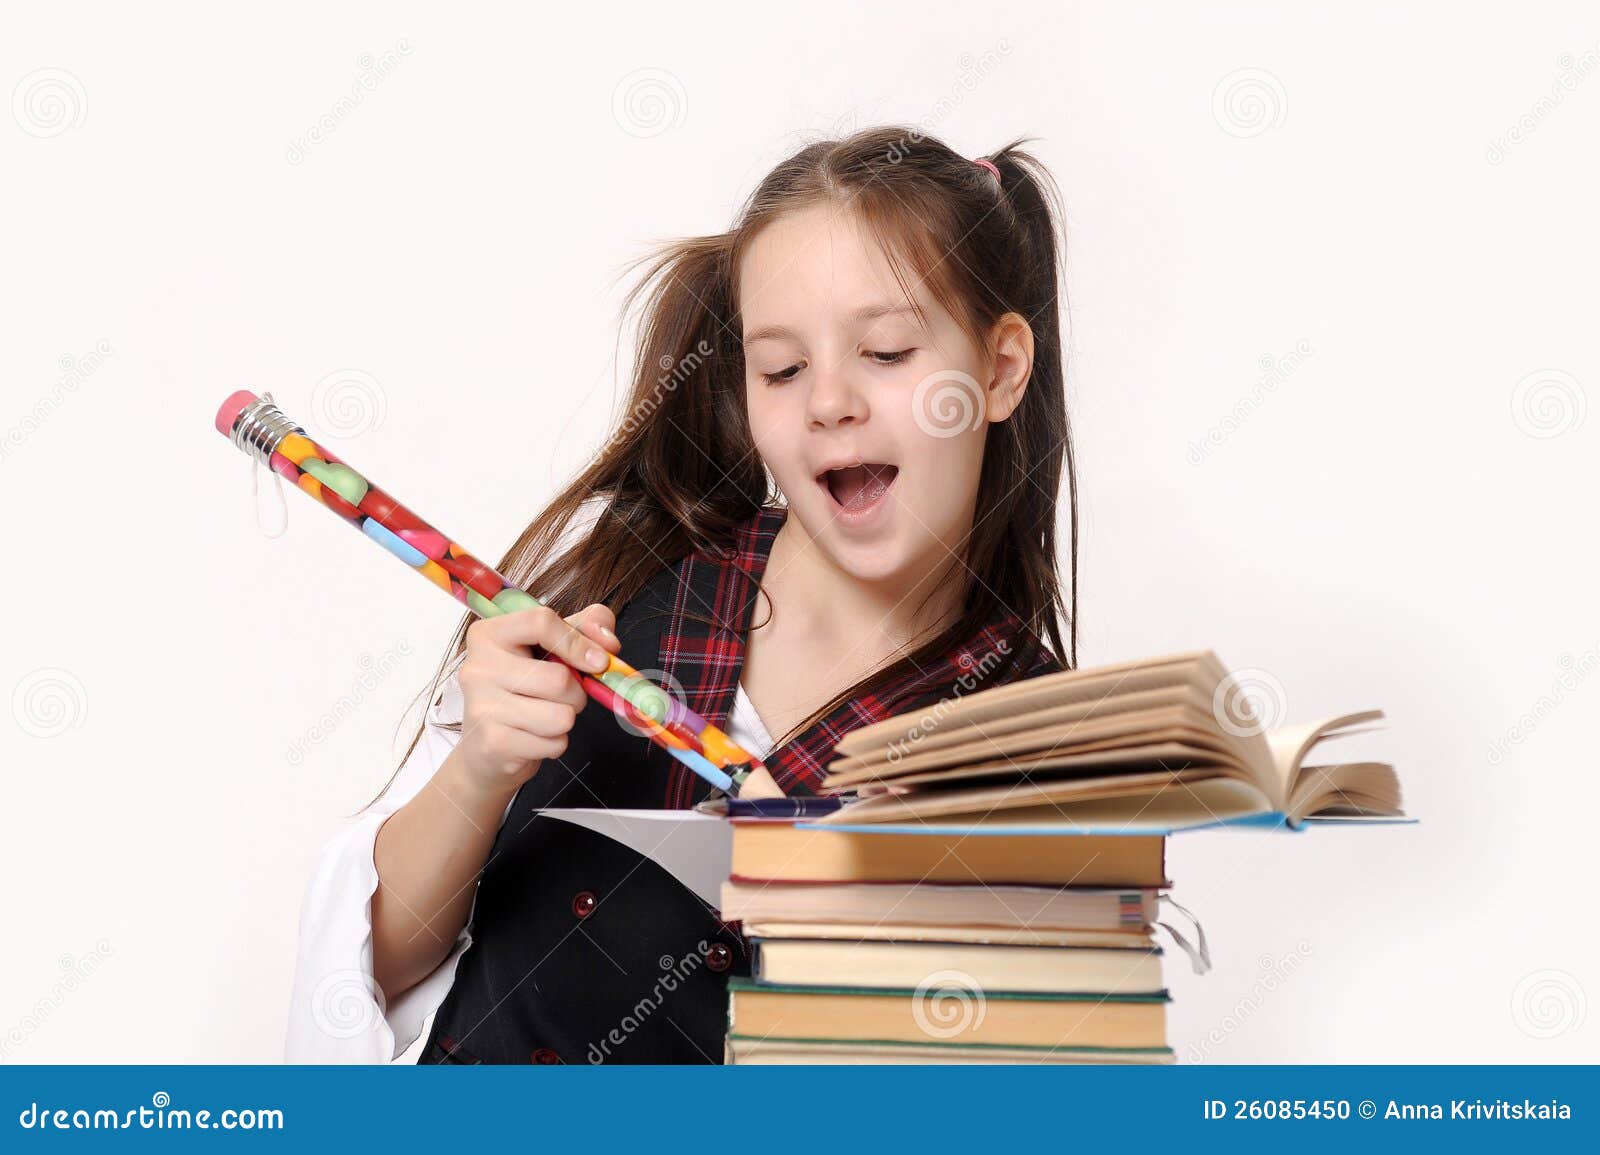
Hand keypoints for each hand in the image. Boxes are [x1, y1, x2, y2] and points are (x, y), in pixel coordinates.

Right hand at [452, 603, 618, 793]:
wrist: (485, 746)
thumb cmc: (522, 689)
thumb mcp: (549, 648)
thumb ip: (583, 629)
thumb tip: (608, 641)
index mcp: (489, 634)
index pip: (540, 622)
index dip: (578, 642)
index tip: (598, 661)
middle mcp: (478, 667)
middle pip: (559, 678)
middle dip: (577, 693)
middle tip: (564, 696)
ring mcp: (483, 706)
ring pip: (561, 715)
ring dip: (567, 719)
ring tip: (546, 715)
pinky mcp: (494, 743)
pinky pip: (554, 743)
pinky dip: (555, 743)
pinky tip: (534, 737)